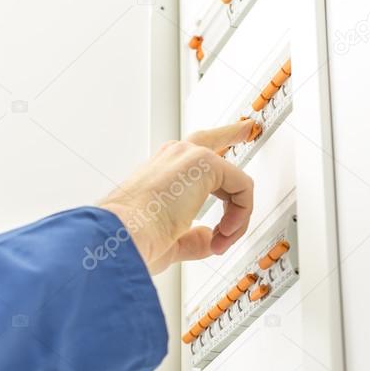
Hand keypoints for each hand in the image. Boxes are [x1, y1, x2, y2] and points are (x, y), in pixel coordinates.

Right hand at [100, 121, 253, 274]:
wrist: (121, 235)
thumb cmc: (134, 240)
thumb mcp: (170, 242)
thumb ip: (193, 239)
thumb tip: (209, 238)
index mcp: (159, 173)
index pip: (188, 161)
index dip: (210, 163)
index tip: (222, 157)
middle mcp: (172, 158)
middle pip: (210, 139)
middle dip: (233, 133)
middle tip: (248, 128)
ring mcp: (188, 156)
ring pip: (234, 180)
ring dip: (237, 216)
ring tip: (222, 241)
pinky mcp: (204, 162)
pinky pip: (243, 188)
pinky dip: (241, 215)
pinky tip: (224, 233)